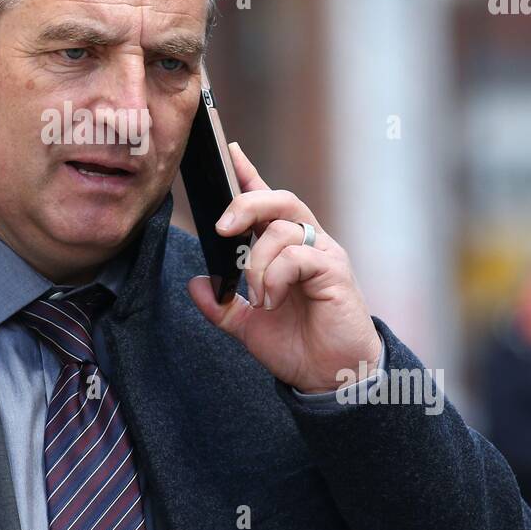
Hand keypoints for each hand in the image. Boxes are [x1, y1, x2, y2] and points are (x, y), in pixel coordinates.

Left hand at [186, 142, 380, 393]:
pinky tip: (271, 300)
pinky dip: (274, 277)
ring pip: (283, 228)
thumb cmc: (298, 346)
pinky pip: (296, 256)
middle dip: (246, 204)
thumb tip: (195, 283)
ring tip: (258, 297)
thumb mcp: (247, 325)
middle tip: (221, 227)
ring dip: (257, 262)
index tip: (228, 151)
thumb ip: (221, 305)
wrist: (330, 378)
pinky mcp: (335, 271)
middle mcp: (307, 243)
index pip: (267, 201)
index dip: (248, 174)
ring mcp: (323, 254)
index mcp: (286, 249)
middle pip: (279, 200)